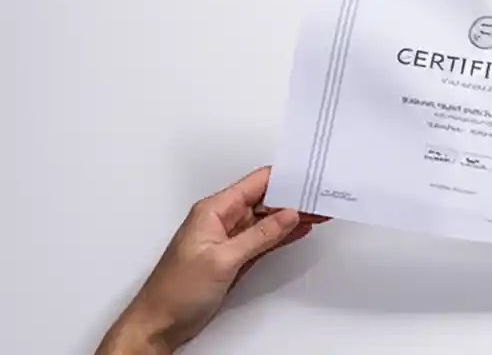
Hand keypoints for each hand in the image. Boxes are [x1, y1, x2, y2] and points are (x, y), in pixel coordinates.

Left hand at [97, 167, 326, 354]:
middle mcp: (221, 220)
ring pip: (267, 220)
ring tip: (319, 211)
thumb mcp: (222, 260)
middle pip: (265, 200)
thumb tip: (287, 215)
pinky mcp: (234, 257)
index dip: (284, 178)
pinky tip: (299, 229)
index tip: (309, 178)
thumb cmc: (175, 292)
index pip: (256, 183)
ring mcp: (229, 239)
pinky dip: (282, 235)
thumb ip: (259, 236)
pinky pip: (264, 240)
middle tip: (322, 197)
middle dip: (294, 198)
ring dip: (292, 216)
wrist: (158, 324)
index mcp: (213, 210)